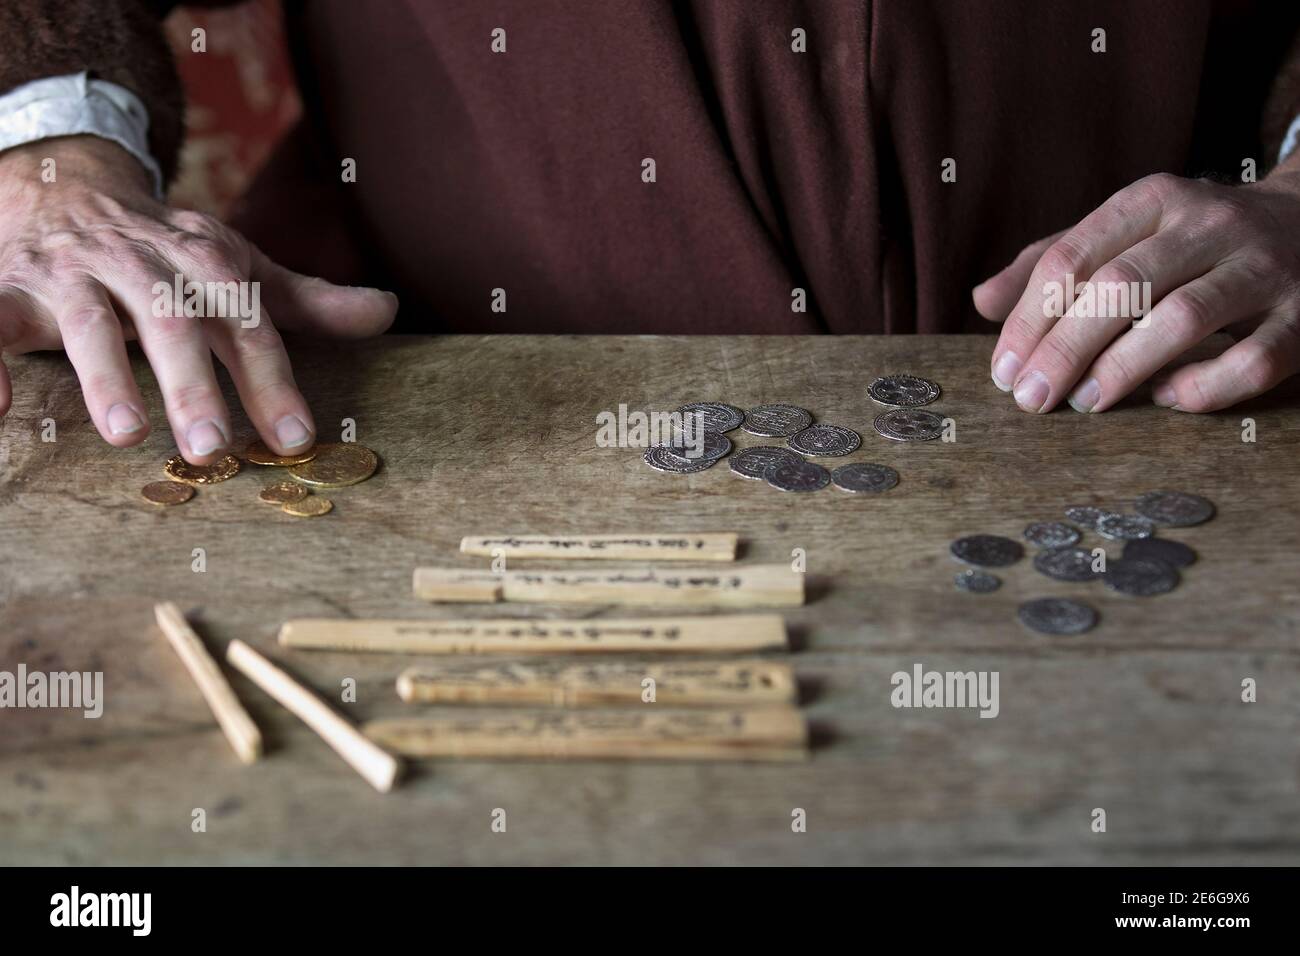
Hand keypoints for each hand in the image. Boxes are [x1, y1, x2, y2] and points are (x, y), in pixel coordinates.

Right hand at [0, 136, 397, 461]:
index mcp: (205, 264)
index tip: (295, 438)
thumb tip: (386, 314)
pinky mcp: (9, 286)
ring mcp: (72, 273)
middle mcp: (141, 264)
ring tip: (126, 434)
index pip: (246, 325)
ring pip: (87, 321)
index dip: (272, 380)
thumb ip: (309, 302)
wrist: (72, 185)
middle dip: (193, 382)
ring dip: (105, 376)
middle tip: (212, 445)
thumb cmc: (170, 250)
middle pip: (171, 322)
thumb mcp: (242, 268)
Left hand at [973, 168, 1299, 412]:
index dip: (1027, 319)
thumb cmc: (1194, 242)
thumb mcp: (1126, 232)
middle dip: (1063, 349)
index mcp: (1154, 200)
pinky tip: (1166, 400)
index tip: (1003, 370)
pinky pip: (1251, 360)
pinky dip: (1202, 388)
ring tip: (1084, 403)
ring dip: (1122, 369)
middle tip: (1029, 398)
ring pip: (1182, 318)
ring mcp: (1264, 269)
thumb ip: (1055, 263)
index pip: (1072, 257)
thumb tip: (982, 301)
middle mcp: (1210, 225)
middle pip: (1119, 286)